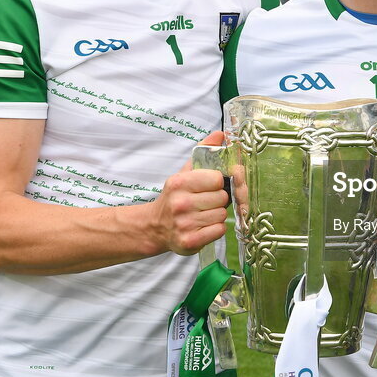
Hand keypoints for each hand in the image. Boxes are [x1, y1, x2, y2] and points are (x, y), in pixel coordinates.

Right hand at [148, 136, 228, 254]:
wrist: (155, 226)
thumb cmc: (175, 197)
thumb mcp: (185, 172)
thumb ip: (204, 151)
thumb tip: (222, 134)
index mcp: (179, 183)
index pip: (217, 178)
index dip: (217, 183)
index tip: (209, 186)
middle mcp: (181, 203)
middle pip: (222, 198)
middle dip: (218, 200)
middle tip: (206, 202)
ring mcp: (185, 224)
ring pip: (222, 215)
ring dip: (217, 215)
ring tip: (204, 214)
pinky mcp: (190, 242)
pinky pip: (219, 230)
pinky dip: (215, 229)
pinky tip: (204, 226)